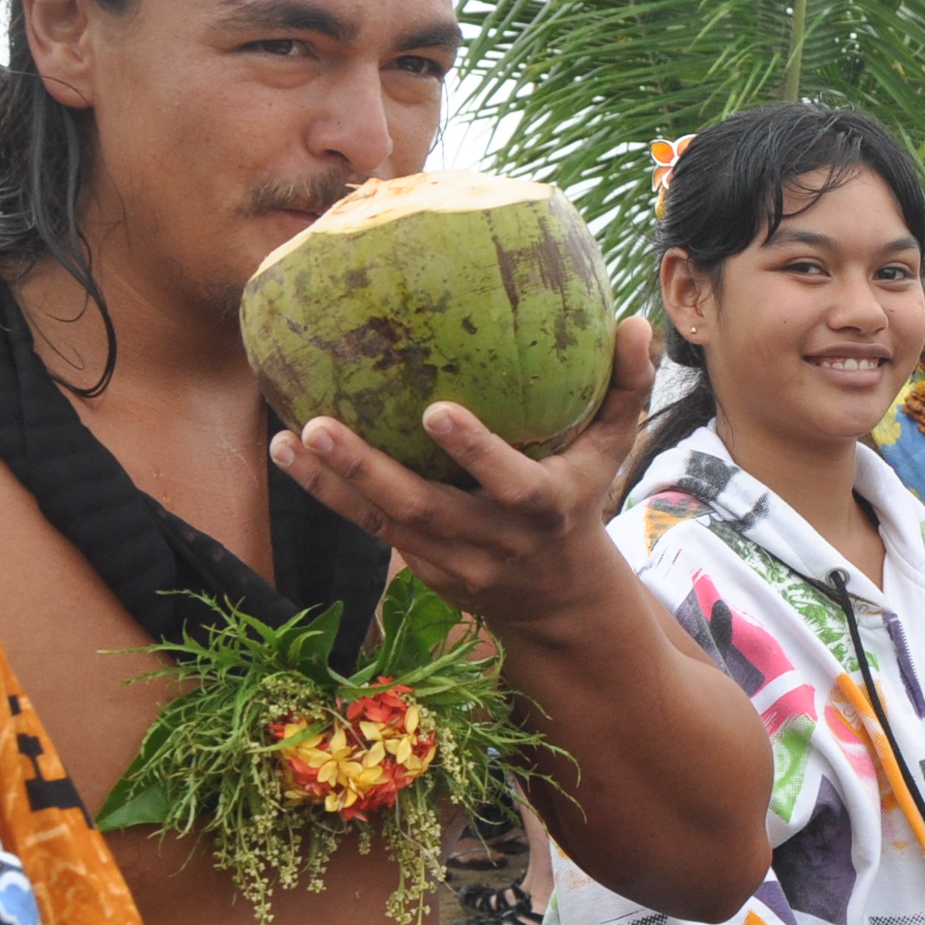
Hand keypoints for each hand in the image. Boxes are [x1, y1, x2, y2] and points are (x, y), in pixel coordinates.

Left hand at [266, 316, 656, 631]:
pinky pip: (373, 530)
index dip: (476, 453)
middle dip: (368, 472)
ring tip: (287, 439)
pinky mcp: (423, 571)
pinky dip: (331, 494)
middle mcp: (494, 541)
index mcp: (544, 509)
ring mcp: (453, 562)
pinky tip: (290, 453)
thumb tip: (638, 322)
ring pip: (384, 525)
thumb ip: (627, 388)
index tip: (437, 410)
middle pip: (423, 511)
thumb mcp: (612, 451)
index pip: (511, 486)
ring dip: (331, 485)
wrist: (561, 602)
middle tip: (317, 424)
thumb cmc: (582, 499)